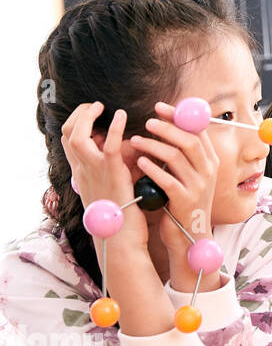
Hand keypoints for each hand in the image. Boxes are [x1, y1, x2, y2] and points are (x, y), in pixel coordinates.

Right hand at [61, 103, 146, 249]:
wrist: (122, 239)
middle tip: (95, 106)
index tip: (92, 113)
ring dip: (87, 117)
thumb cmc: (122, 216)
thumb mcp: (112, 187)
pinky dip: (114, 127)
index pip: (68, 141)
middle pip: (67, 134)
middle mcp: (83, 170)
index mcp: (82, 172)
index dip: (76, 124)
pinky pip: (108, 146)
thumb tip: (130, 151)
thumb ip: (114, 169)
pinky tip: (121, 115)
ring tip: (101, 107)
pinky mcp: (112, 174)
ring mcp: (94, 171)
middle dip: (78, 115)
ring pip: (78, 137)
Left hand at [128, 101, 219, 282]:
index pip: (198, 131)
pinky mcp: (185, 200)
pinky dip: (152, 169)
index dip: (179, 117)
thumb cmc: (182, 200)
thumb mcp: (189, 174)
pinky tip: (139, 163)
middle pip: (189, 140)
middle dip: (167, 127)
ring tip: (135, 140)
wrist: (188, 234)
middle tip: (147, 121)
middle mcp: (209, 171)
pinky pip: (167, 180)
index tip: (159, 107)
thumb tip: (165, 125)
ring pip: (177, 157)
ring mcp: (199, 186)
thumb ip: (181, 153)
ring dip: (154, 146)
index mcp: (211, 161)